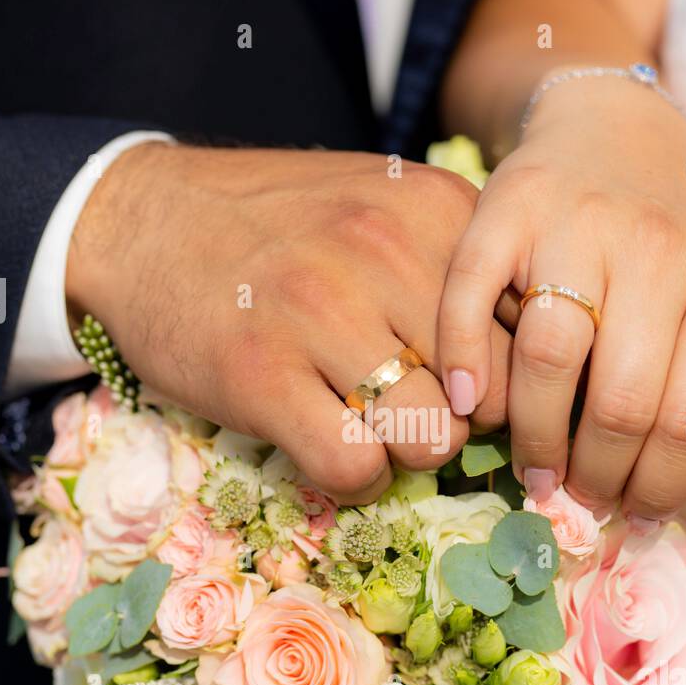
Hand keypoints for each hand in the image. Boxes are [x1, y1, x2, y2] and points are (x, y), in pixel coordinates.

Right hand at [67, 142, 512, 502]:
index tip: (479, 394)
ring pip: (433, 440)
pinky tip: (328, 441)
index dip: (513, 379)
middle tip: (422, 413)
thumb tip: (540, 362)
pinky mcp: (260, 374)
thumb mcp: (386, 209)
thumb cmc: (280, 227)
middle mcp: (385, 253)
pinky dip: (352, 476)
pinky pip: (355, 467)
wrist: (145, 217)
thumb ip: (460, 267)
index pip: (533, 329)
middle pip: (492, 396)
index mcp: (434, 212)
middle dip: (466, 422)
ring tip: (371, 424)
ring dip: (408, 451)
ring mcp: (319, 312)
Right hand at [437, 74, 685, 527]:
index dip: (661, 485)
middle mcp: (655, 250)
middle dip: (597, 472)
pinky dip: (468, 361)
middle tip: (577, 495)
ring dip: (536, 436)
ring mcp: (578, 223)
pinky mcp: (507, 206)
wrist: (613, 124)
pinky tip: (471, 405)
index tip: (632, 511)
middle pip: (622, 400)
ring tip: (533, 469)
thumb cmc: (666, 236)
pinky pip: (473, 297)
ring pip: (550, 358)